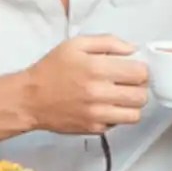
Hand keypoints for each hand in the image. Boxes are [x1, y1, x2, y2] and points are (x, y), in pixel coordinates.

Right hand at [23, 35, 148, 133]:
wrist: (30, 98)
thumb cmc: (52, 68)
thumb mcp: (76, 44)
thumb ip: (108, 42)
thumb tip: (133, 50)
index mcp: (97, 69)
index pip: (140, 73)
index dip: (141, 69)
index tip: (133, 68)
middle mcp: (99, 93)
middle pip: (142, 96)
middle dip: (140, 88)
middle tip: (129, 83)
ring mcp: (97, 114)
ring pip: (135, 114)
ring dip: (132, 105)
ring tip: (122, 97)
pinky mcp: (93, 128)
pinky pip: (119, 125)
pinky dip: (117, 116)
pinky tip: (106, 106)